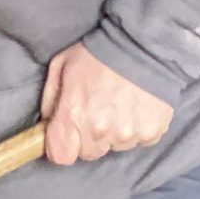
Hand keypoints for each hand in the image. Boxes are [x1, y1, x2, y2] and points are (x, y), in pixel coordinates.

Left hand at [39, 43, 172, 165]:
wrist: (143, 42)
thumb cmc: (98, 52)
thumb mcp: (61, 66)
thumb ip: (51, 99)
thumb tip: (48, 123)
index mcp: (73, 115)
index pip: (61, 156)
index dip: (62, 146)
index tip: (68, 134)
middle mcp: (100, 130)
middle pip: (90, 153)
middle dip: (90, 137)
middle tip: (97, 111)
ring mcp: (128, 133)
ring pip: (115, 147)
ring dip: (115, 132)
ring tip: (120, 105)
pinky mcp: (151, 132)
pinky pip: (139, 141)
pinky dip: (137, 128)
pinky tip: (136, 107)